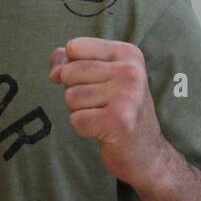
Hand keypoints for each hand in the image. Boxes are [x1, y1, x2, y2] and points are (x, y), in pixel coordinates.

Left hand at [49, 37, 174, 190]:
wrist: (146, 153)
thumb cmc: (120, 111)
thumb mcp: (103, 78)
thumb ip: (75, 63)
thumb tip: (54, 61)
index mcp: (128, 54)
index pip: (74, 47)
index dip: (71, 67)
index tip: (91, 83)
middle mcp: (130, 71)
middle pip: (68, 72)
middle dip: (75, 92)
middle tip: (100, 105)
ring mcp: (127, 95)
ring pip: (71, 97)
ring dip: (80, 111)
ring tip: (103, 116)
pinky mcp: (118, 120)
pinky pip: (76, 120)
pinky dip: (84, 128)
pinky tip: (103, 130)